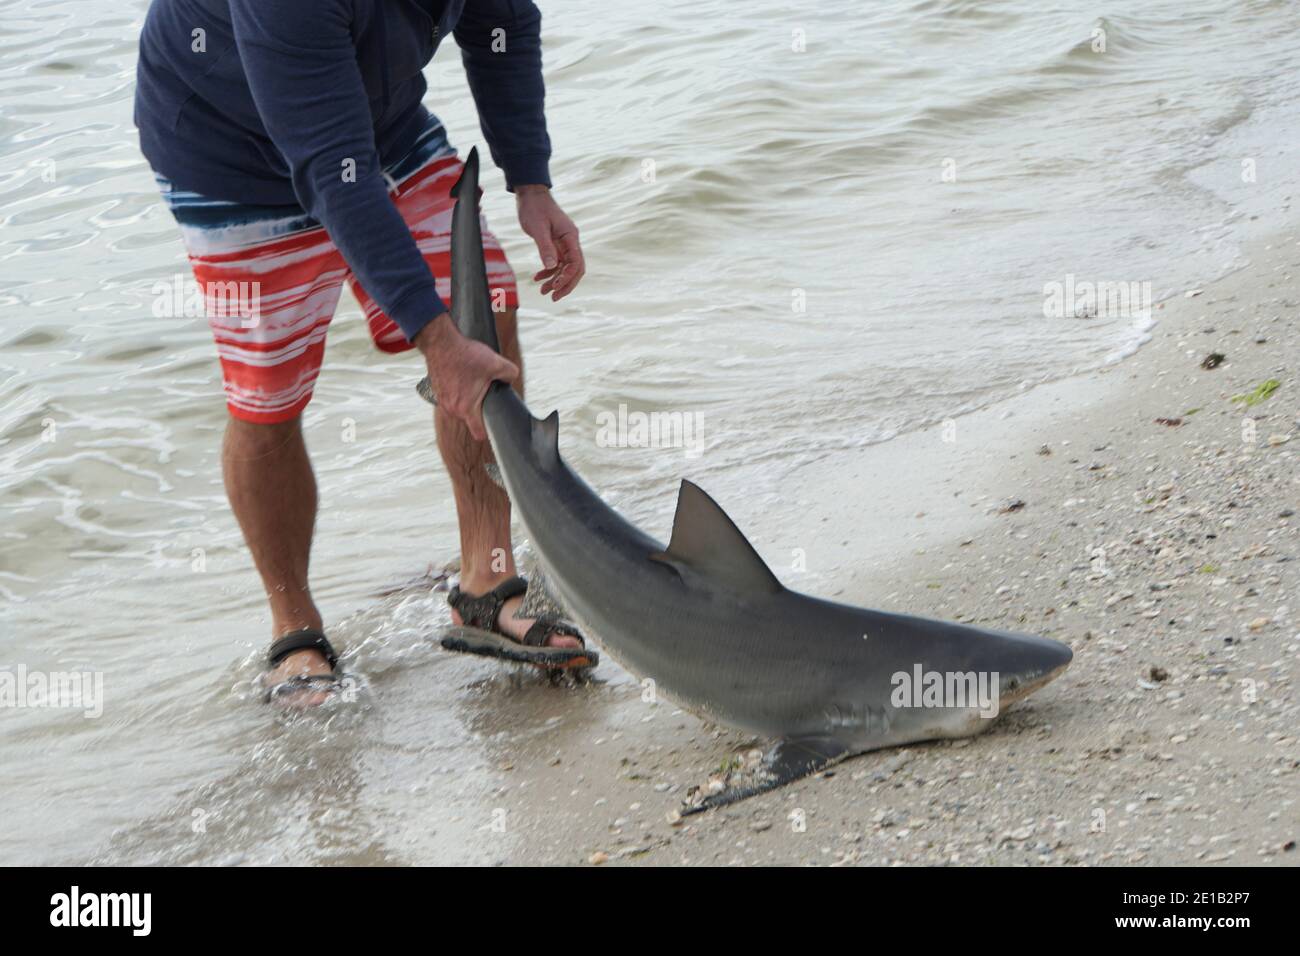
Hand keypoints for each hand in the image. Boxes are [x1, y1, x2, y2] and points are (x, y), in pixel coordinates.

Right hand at [414, 313, 518, 441]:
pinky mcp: (437, 391)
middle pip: (471, 417)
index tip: (494, 425)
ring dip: (467, 398)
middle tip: (485, 389)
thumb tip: (511, 379)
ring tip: (472, 380)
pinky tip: (462, 376)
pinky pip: (452, 397)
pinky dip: (457, 390)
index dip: (488, 431)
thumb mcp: (496, 363)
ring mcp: (442, 401)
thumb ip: (511, 374)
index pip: (478, 433)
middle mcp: (451, 409)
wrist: (440, 342)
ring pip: (461, 406)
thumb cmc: (464, 355)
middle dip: (479, 407)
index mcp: (466, 408)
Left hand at [516, 185, 584, 300]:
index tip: (555, 286)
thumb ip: (545, 247)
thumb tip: (552, 267)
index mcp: (570, 236)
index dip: (568, 277)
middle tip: (553, 298)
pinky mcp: (556, 245)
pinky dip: (548, 272)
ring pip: (565, 268)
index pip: (576, 262)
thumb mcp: (537, 228)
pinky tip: (537, 278)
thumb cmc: (534, 208)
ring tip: (543, 292)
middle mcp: (570, 241)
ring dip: (555, 281)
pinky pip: (556, 263)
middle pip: (575, 269)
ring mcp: (564, 244)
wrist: (530, 194)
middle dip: (566, 285)